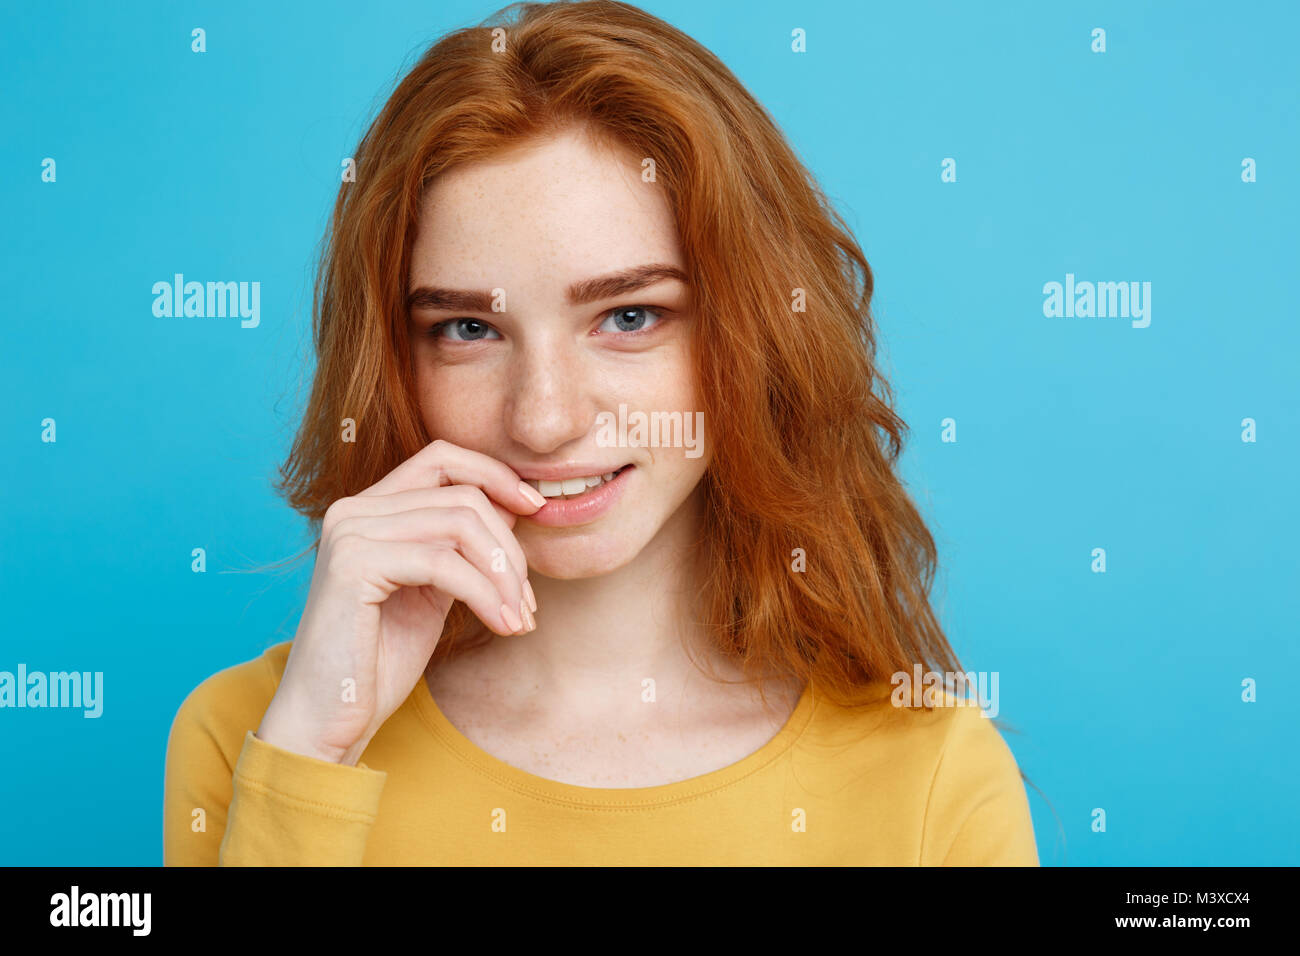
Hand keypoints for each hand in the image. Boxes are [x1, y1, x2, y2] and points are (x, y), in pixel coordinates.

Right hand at [255, 439, 544, 764]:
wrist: (327, 719)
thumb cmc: (379, 661)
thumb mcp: (433, 590)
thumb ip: (461, 547)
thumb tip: (514, 507)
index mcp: (368, 509)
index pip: (442, 458)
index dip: (496, 475)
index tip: (538, 509)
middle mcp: (353, 510)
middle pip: (463, 494)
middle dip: (511, 548)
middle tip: (528, 602)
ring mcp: (349, 533)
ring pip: (461, 524)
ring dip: (505, 574)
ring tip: (518, 618)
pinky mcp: (352, 565)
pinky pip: (444, 563)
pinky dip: (486, 594)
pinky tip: (502, 625)